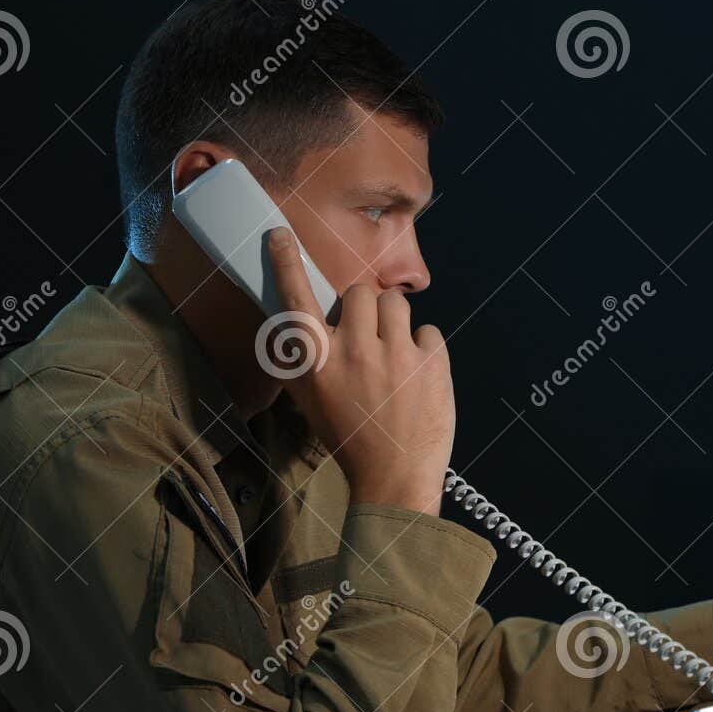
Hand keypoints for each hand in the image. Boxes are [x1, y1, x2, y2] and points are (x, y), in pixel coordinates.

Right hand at [266, 227, 453, 515]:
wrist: (395, 477)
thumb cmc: (349, 438)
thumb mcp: (310, 403)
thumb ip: (299, 362)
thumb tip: (286, 328)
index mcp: (318, 362)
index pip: (296, 299)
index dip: (287, 262)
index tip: (281, 234)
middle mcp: (354, 352)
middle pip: (361, 291)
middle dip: (367, 307)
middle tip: (371, 336)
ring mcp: (395, 355)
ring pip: (396, 302)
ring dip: (396, 322)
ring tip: (395, 355)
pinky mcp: (431, 362)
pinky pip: (428, 329)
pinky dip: (425, 347)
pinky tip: (419, 375)